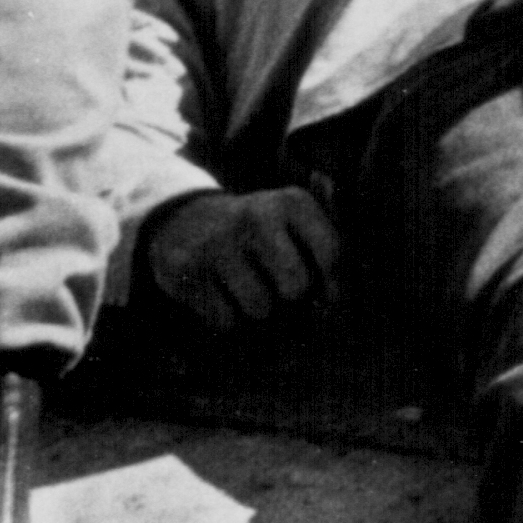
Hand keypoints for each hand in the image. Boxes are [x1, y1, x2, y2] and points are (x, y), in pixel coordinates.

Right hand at [140, 184, 339, 333]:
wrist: (187, 220)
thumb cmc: (261, 231)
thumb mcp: (297, 219)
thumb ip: (331, 245)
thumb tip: (335, 296)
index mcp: (292, 202)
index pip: (331, 253)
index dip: (332, 283)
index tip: (325, 291)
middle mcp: (255, 216)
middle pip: (296, 287)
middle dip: (293, 298)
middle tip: (283, 289)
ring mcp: (218, 242)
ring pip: (260, 308)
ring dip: (260, 310)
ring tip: (251, 290)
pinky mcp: (187, 270)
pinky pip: (225, 320)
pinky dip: (229, 318)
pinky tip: (223, 295)